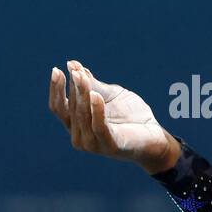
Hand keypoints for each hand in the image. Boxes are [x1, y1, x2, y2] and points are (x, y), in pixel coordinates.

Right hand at [48, 60, 178, 173]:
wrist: (155, 135)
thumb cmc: (130, 115)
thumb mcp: (109, 95)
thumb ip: (92, 84)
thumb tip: (72, 65)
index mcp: (76, 124)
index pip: (58, 107)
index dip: (56, 89)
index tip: (56, 70)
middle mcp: (80, 136)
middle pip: (71, 109)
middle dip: (74, 88)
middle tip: (77, 71)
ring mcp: (93, 144)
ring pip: (83, 116)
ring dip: (82, 95)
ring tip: (82, 77)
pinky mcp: (110, 146)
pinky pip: (99, 126)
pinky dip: (97, 110)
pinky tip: (96, 95)